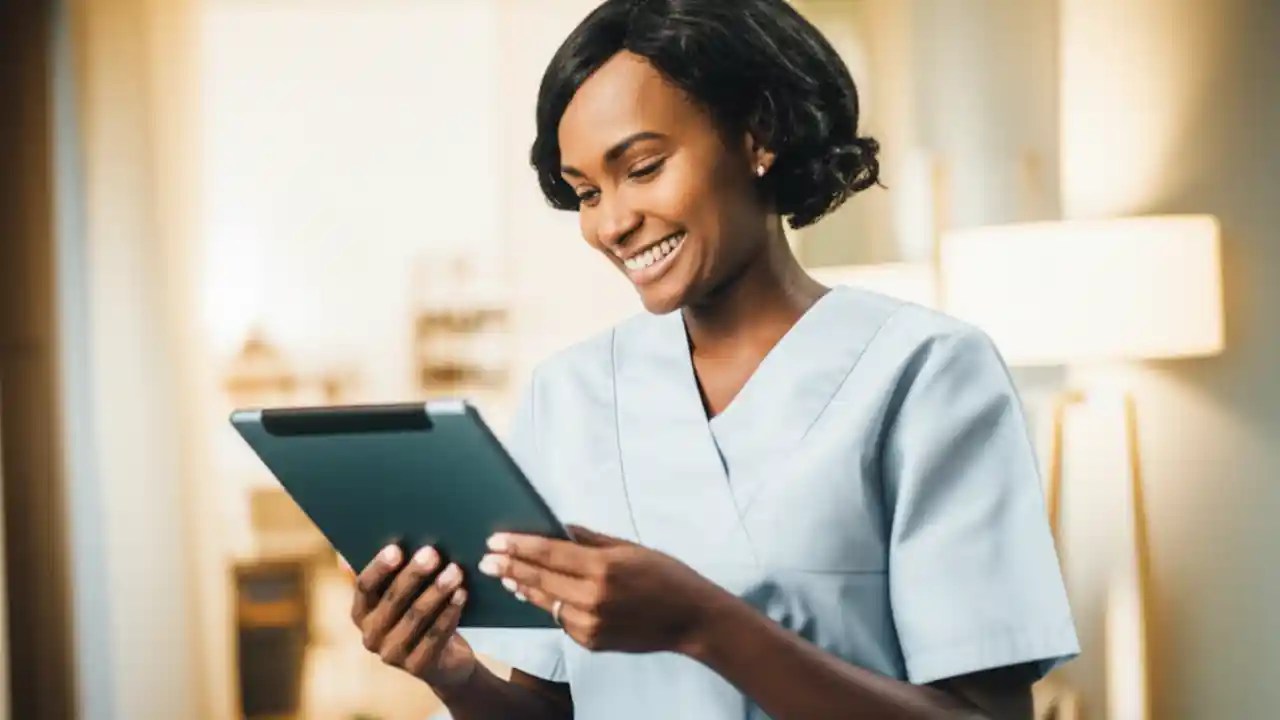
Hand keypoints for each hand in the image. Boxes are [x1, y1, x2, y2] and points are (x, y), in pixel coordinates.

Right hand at [349, 545, 477, 690]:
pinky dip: (450, 612)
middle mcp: (370, 636)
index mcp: (361, 613)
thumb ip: (388, 572)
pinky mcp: (417, 667)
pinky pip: (435, 636)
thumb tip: (355, 549)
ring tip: (455, 571)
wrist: (446, 660)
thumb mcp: (402, 594)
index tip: (397, 548)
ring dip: (437, 591)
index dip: (379, 567)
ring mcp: (392, 655)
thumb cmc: (420, 614)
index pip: (363, 587)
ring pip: (415, 617)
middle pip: (392, 600)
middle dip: (414, 575)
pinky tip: (462, 594)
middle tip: (434, 553)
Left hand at [478, 525, 721, 654]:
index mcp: (603, 568)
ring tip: (505, 576)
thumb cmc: (665, 575)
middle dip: (509, 568)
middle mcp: (593, 598)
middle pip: (540, 579)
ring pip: (547, 603)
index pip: (549, 554)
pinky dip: (551, 605)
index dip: (519, 546)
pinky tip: (538, 594)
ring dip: (524, 587)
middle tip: (485, 559)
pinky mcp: (591, 642)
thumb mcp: (631, 548)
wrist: (690, 620)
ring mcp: (590, 624)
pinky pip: (563, 620)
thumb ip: (592, 540)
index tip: (495, 540)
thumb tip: (561, 529)